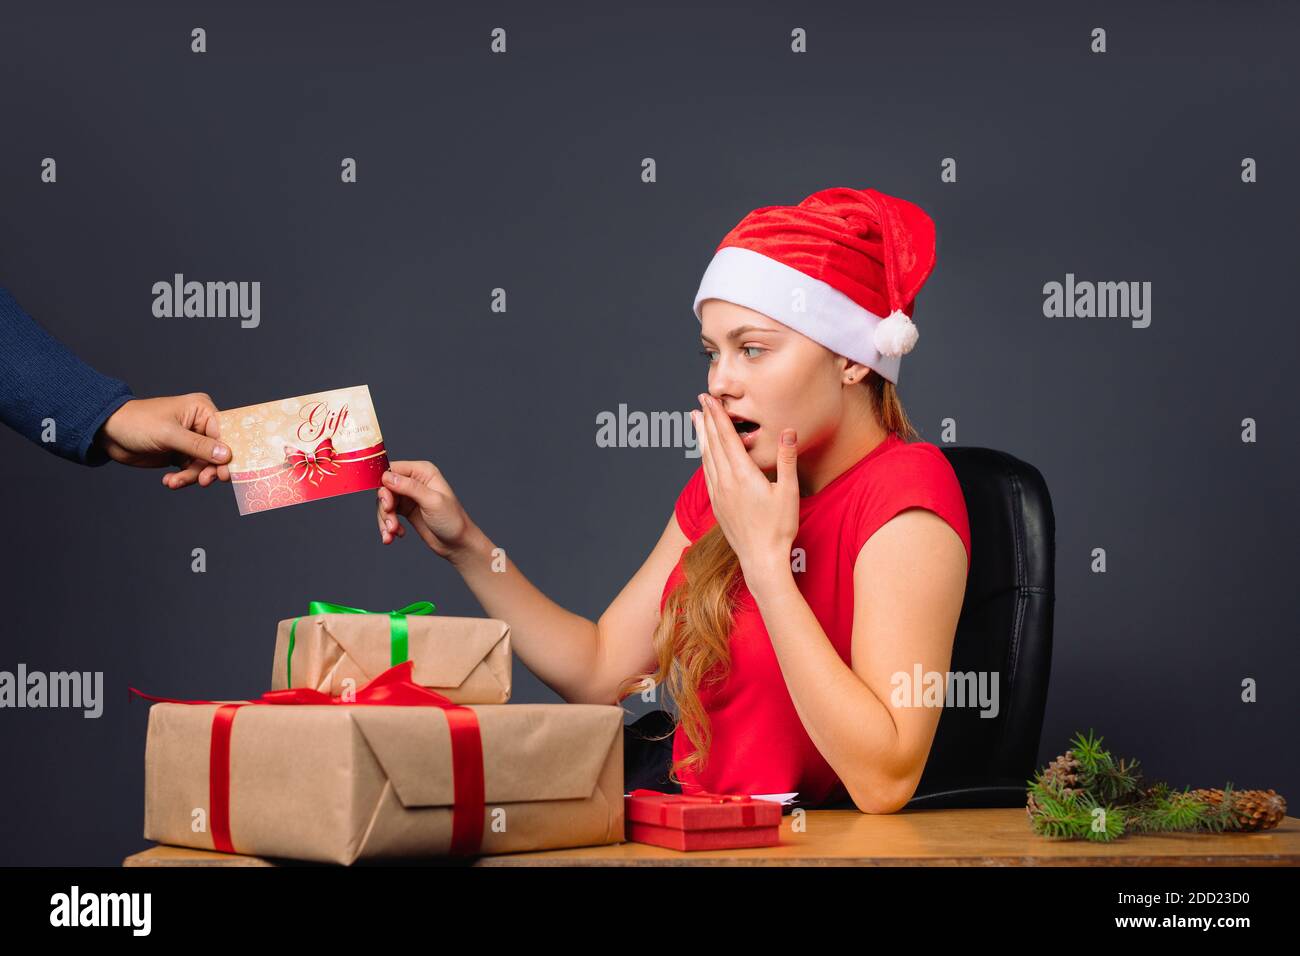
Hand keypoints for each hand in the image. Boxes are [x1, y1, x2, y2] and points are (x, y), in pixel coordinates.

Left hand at [95, 394, 231, 488]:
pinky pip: (191, 471)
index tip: (226, 473)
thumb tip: (226, 455)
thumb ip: (198, 446)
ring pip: (204, 465)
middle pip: (217, 453)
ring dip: (191, 476)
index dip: (228, 454)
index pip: (225, 433)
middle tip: (202, 481)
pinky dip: (182, 478)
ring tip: (175, 482)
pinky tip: (170, 481)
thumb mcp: (169, 434)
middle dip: (208, 469)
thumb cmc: (137, 423)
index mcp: (202, 410)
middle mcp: (200, 425)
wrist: (108, 432)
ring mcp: (191, 441)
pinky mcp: (180, 454)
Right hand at [376, 460, 476, 559]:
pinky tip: (394, 535)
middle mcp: (414, 480)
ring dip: (385, 519)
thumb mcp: (432, 502)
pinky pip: (387, 513)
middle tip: (390, 523)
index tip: (386, 504)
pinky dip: (387, 525)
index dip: (384, 485)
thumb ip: (410, 488)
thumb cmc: (451, 520)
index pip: (393, 469)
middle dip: (385, 507)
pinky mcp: (405, 509)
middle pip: (385, 487)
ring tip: (392, 532)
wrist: (457, 543)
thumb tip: (387, 477)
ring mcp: (409, 495)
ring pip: (384, 502)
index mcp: (423, 471)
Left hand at [692, 393, 799, 582]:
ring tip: (695, 419)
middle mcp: (725, 481)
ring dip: (701, 436)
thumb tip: (789, 431)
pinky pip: (706, 473)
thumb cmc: (779, 528)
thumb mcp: (789, 491)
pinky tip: (703, 453)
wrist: (761, 560)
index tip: (708, 399)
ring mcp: (718, 493)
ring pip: (706, 457)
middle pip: (712, 444)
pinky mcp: (717, 504)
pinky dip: (703, 456)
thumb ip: (786, 459)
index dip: (717, 416)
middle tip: (699, 400)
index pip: (726, 437)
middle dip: (706, 419)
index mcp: (743, 475)